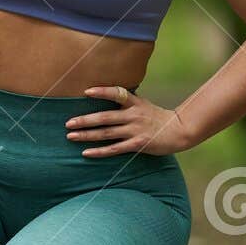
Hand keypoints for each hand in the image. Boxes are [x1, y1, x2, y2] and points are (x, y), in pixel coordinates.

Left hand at [64, 86, 192, 156]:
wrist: (178, 130)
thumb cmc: (155, 116)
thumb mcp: (142, 104)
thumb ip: (125, 101)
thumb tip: (104, 93)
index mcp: (134, 103)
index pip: (117, 93)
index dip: (102, 92)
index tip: (87, 92)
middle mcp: (133, 115)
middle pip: (105, 117)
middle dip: (85, 120)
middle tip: (68, 123)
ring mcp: (135, 130)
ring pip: (107, 133)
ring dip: (87, 135)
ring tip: (71, 136)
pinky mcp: (138, 144)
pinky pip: (115, 149)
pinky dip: (99, 151)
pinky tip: (86, 152)